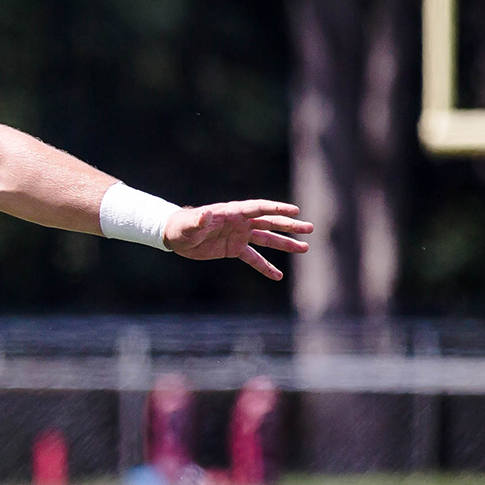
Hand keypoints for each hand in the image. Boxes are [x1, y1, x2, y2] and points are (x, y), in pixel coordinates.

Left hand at [163, 200, 313, 280]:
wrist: (175, 236)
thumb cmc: (181, 226)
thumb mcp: (189, 225)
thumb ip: (198, 220)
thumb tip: (204, 215)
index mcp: (232, 213)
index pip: (259, 208)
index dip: (277, 209)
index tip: (295, 211)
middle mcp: (240, 223)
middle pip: (269, 222)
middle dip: (289, 226)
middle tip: (309, 228)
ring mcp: (239, 235)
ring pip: (267, 239)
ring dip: (285, 244)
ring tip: (305, 248)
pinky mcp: (234, 249)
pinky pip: (253, 258)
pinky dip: (265, 267)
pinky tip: (278, 276)